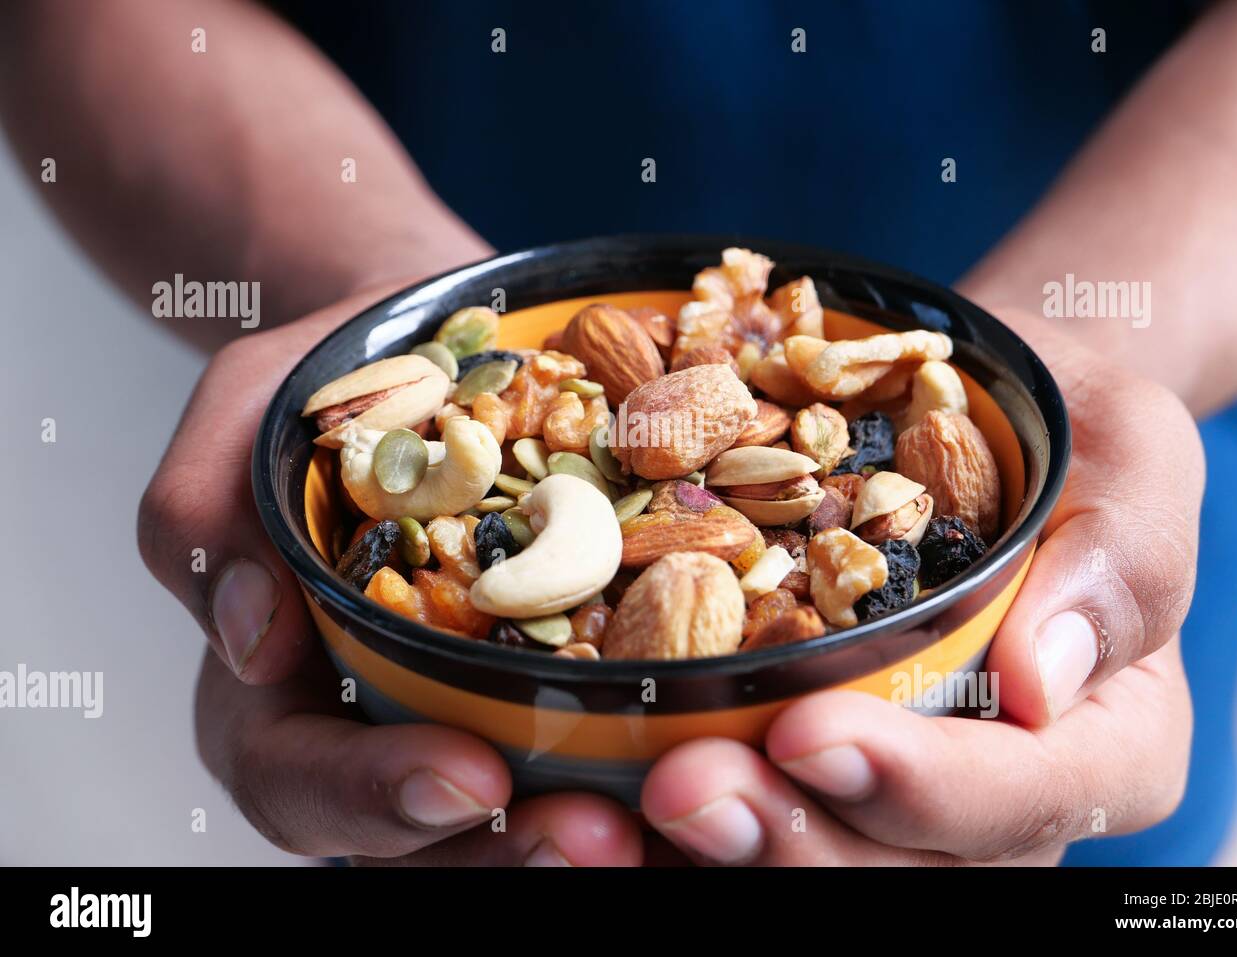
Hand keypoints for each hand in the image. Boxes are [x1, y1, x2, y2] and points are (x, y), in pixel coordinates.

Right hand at [139, 285, 641, 864]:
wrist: (445, 344)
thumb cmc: (343, 377)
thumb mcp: (255, 408)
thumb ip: (212, 509)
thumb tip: (257, 640)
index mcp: (284, 680)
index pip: (300, 778)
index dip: (374, 797)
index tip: (469, 774)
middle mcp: (380, 718)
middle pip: (419, 839)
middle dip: (498, 853)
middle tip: (592, 836)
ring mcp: (478, 708)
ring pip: (517, 818)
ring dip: (583, 834)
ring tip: (660, 822)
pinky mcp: (566, 678)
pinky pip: (598, 750)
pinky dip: (648, 769)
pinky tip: (721, 760)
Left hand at [640, 315, 1202, 863]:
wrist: (955, 408)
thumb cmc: (1053, 424)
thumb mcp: (1126, 451)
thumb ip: (1124, 554)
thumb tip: (1046, 677)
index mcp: (1096, 739)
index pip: (1025, 799)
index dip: (923, 790)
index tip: (810, 733)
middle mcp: (990, 794)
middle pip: (900, 867)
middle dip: (788, 840)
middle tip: (683, 788)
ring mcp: (887, 793)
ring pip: (810, 865)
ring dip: (704, 855)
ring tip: (601, 817)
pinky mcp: (794, 766)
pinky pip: (731, 830)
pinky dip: (651, 834)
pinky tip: (579, 806)